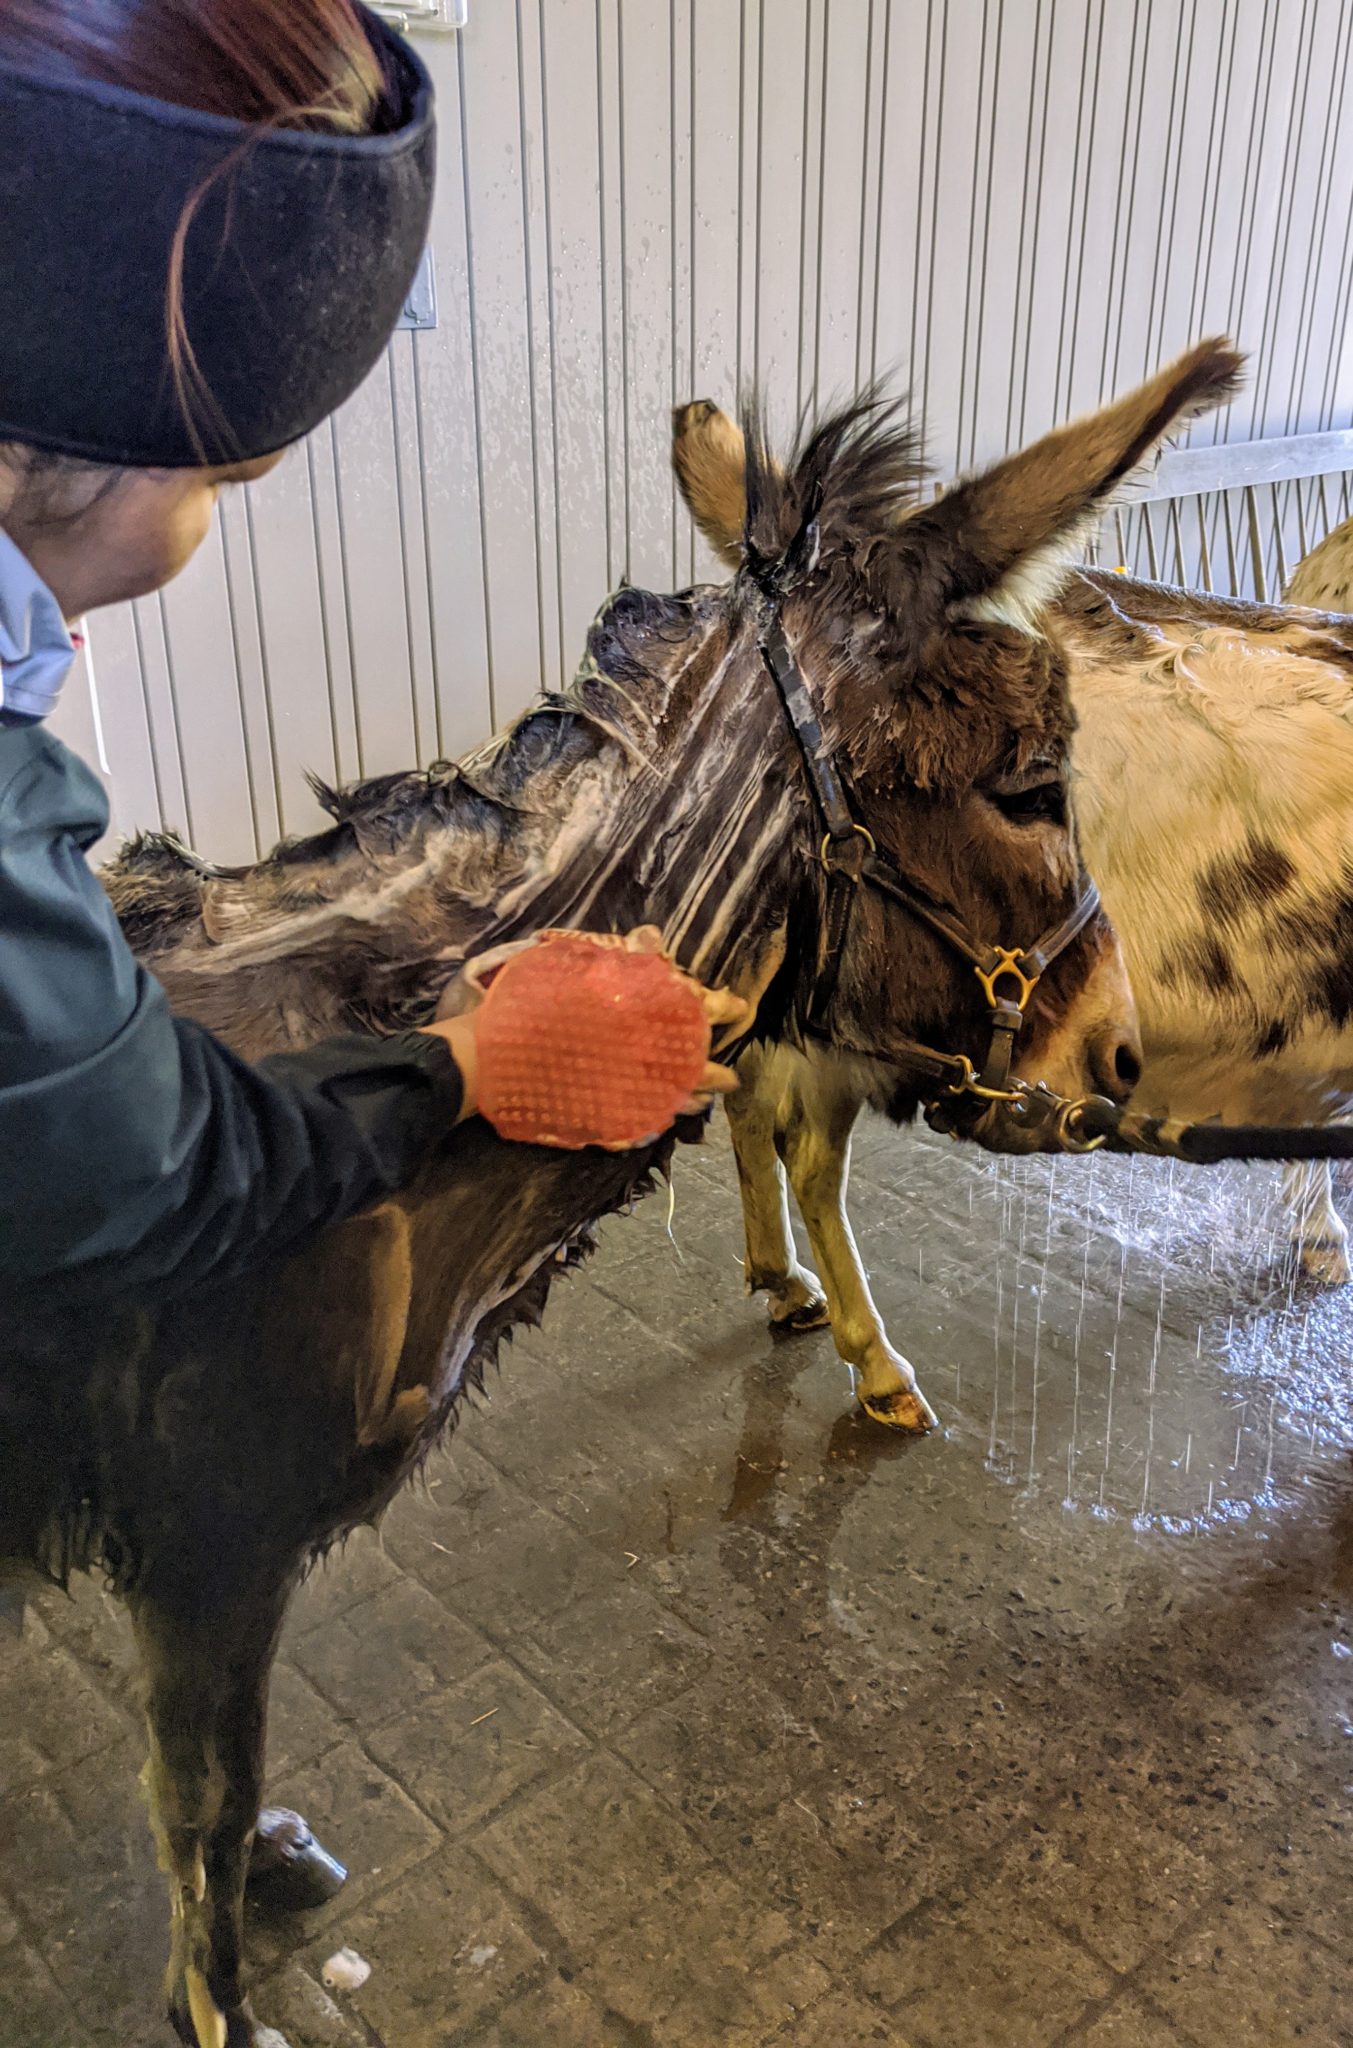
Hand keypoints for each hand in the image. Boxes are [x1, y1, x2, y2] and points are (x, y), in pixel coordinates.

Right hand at [421, 927, 750, 1146]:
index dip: (721, 1006)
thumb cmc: (530, 1001)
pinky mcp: (603, 1118)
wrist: (489, 1054)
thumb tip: (652, 936)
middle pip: (694, 1062)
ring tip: (705, 1097)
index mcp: (641, 1012)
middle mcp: (642, 1055)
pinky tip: (663, 1117)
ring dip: (692, 1095)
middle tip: (730, 1076)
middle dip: (714, 1067)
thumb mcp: (573, 965)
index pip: (697, 1006)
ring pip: (674, 1097)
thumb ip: (619, 957)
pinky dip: (658, 1118)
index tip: (737, 1007)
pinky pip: (643, 1122)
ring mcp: (624, 1090)